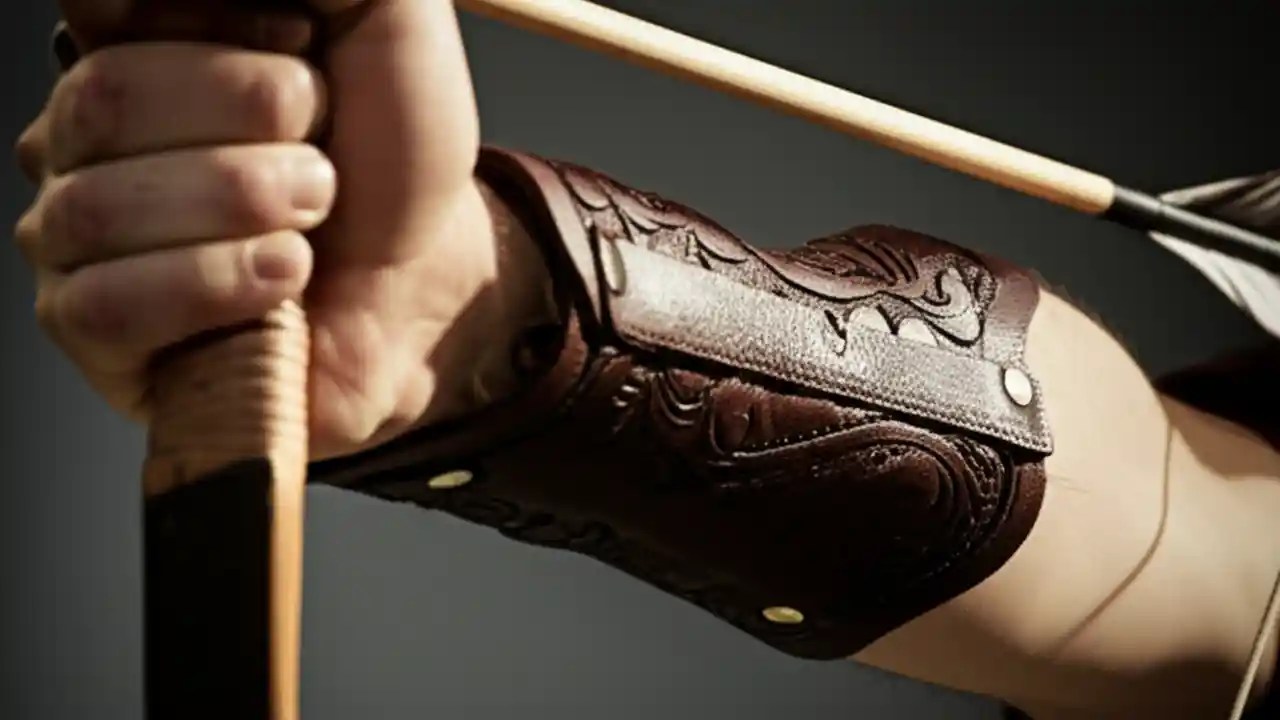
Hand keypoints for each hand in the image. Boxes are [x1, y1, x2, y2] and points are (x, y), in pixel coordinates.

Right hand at [15, 0, 552, 459]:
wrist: (420, 278)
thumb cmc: (389, 157)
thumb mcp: (382, 23)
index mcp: (137, 44)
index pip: (106, 5)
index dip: (222, 30)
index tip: (304, 44)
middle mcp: (86, 133)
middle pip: (105, 100)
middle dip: (253, 117)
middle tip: (323, 153)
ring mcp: (74, 234)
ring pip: (102, 209)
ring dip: (244, 206)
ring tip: (313, 216)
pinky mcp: (93, 331)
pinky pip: (109, 306)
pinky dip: (217, 286)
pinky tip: (283, 281)